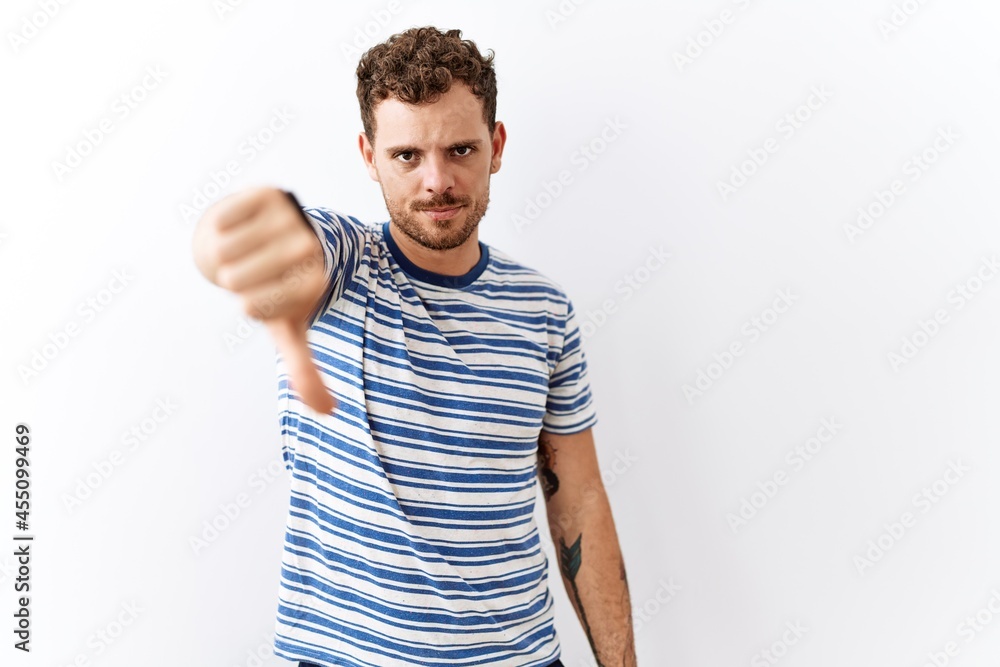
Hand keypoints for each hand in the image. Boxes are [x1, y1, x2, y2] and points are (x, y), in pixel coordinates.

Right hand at [196, 187, 336, 413]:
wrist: (270, 238)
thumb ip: (305, 369)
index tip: (265, 295)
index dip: (249, 304)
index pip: (254, 307)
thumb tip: (328, 414)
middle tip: (252, 272)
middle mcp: (309, 247)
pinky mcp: (267, 193)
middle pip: (236, 278)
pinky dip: (221, 228)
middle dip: (235, 280)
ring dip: (226, 254)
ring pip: (226, 251)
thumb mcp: (288, 328)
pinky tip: (241, 229)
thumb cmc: (275, 288)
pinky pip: (222, 220)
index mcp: (317, 281)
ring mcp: (289, 218)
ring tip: (247, 251)